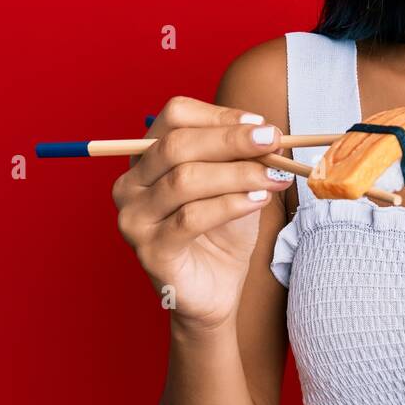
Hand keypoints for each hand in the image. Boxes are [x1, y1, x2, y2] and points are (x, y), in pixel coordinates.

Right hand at [111, 95, 293, 332]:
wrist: (216, 289)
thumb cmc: (223, 230)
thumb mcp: (236, 183)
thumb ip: (244, 156)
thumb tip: (269, 132)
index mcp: (147, 157)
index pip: (175, 116)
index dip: (219, 115)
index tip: (261, 124)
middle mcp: (130, 184)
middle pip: (177, 145)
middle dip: (232, 140)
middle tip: (273, 142)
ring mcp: (134, 218)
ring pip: (185, 180)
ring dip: (238, 174)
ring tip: (274, 178)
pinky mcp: (150, 250)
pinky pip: (191, 218)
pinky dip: (230, 204)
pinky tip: (258, 200)